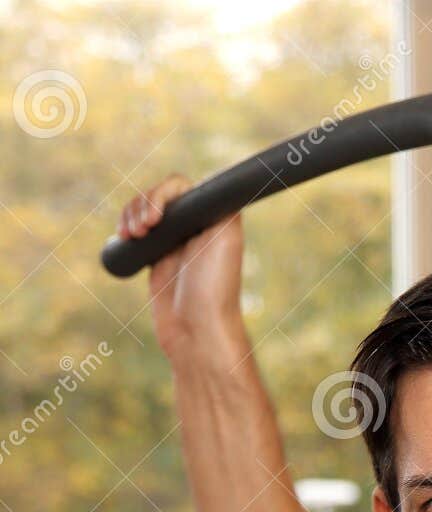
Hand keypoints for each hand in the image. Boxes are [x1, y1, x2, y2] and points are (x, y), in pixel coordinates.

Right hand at [116, 174, 244, 357]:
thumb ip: (218, 205)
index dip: (162, 193)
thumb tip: (212, 181)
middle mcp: (197, 224)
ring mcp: (176, 239)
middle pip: (158, 193)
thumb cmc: (213, 287)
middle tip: (145, 229)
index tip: (156, 217)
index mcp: (216, 216)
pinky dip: (126, 229)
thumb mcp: (224, 239)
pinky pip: (137, 230)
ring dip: (131, 215)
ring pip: (143, 209)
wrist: (196, 329)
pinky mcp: (158, 254)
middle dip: (142, 205)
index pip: (180, 185)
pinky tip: (126, 238)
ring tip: (133, 235)